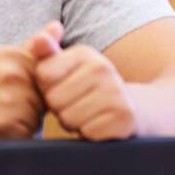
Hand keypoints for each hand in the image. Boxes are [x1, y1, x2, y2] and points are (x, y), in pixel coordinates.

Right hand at [0, 34, 48, 141]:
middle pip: (46, 98)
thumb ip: (32, 47)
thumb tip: (58, 26)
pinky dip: (14, 137)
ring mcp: (11, 98)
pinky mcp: (6, 123)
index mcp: (13, 54)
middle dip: (30, 106)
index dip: (33, 88)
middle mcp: (14, 73)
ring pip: (38, 118)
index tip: (10, 90)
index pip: (49, 74)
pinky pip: (28, 134)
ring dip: (22, 123)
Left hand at [29, 21, 139, 140]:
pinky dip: (91, 135)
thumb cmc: (91, 91)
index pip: (44, 75)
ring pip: (69, 119)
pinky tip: (102, 126)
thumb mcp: (70, 69)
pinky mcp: (125, 116)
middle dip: (61, 109)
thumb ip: (48, 55)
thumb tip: (39, 39)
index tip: (67, 89)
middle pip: (54, 99)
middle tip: (80, 105)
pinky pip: (88, 133)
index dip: (49, 89)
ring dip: (76, 123)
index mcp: (85, 53)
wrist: (135, 109)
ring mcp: (116, 91)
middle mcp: (103, 68)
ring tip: (91, 115)